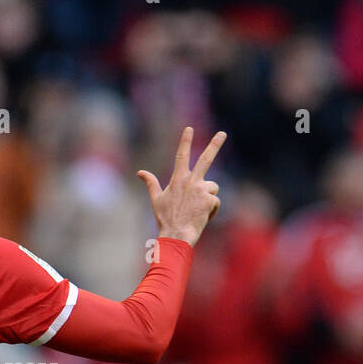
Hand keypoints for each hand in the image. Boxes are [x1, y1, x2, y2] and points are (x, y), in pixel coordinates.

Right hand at [138, 127, 225, 247]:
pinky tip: (202, 217)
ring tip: (197, 211)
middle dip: (215, 144)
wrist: (176, 235)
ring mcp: (201, 190)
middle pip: (206, 159)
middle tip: (223, 133)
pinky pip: (215, 202)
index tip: (189, 128)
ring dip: (208, 197)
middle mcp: (191, 181)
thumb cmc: (165, 219)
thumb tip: (140, 172)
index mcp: (177, 179)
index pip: (181, 156)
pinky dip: (211, 210)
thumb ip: (150, 183)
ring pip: (212, 187)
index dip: (185, 141)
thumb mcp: (156, 200)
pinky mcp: (210, 200)